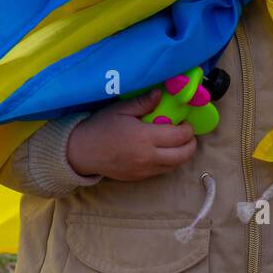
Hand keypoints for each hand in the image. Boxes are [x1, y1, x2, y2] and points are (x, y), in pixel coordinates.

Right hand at [66, 87, 197, 180]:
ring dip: (182, 155)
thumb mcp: (121, 110)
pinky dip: (169, 162)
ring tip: (177, 142)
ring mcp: (144, 170)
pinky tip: (163, 151)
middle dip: (191, 144)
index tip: (185, 122)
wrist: (81, 151)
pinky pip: (162, 171)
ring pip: (175, 166)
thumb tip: (160, 94)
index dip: (188, 129)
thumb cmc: (101, 127)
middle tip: (187, 133)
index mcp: (145, 137)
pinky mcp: (139, 178)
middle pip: (183, 155)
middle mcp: (148, 157)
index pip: (179, 136)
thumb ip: (143, 102)